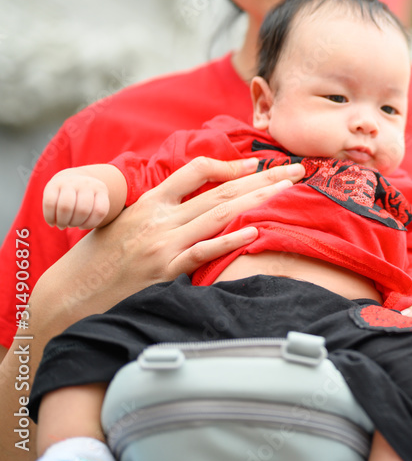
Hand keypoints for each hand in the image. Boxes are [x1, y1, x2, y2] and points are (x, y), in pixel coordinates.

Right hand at [32, 157, 304, 326]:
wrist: (66, 297)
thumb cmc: (95, 262)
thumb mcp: (122, 224)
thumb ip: (157, 211)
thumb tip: (191, 205)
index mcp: (149, 203)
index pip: (195, 171)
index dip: (229, 164)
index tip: (256, 163)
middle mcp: (159, 219)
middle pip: (220, 191)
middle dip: (263, 178)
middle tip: (297, 170)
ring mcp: (163, 245)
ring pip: (219, 215)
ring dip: (258, 200)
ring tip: (288, 189)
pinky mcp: (164, 273)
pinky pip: (203, 253)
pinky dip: (230, 240)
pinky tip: (256, 231)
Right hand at [43, 174, 110, 229]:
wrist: (71, 179)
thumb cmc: (85, 199)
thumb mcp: (96, 203)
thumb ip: (96, 215)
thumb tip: (85, 228)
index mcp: (100, 189)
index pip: (100, 211)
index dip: (90, 224)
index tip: (83, 226)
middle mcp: (86, 184)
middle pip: (82, 210)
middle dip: (75, 223)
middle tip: (71, 225)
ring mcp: (69, 183)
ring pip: (65, 207)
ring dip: (63, 222)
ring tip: (62, 225)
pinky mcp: (52, 185)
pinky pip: (50, 204)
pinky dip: (50, 217)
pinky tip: (52, 223)